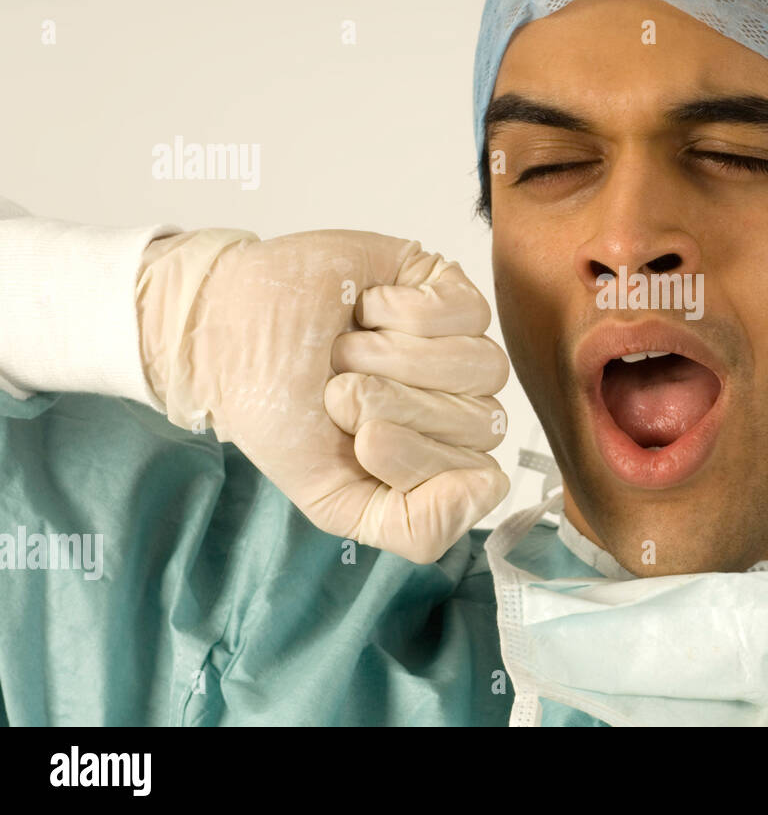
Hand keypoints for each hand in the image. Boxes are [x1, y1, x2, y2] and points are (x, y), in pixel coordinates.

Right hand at [137, 229, 510, 562]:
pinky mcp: (450, 288)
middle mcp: (458, 404)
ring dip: (396, 357)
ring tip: (345, 349)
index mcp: (438, 460)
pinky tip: (365, 308)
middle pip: (482, 421)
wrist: (228, 326)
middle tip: (338, 388)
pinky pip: (470, 313)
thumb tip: (493, 487)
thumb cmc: (278, 407)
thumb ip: (413, 526)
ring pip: (484, 366)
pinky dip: (403, 312)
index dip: (418, 459)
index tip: (362, 441)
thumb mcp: (331, 496)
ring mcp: (459, 344)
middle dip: (395, 405)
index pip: (480, 478)